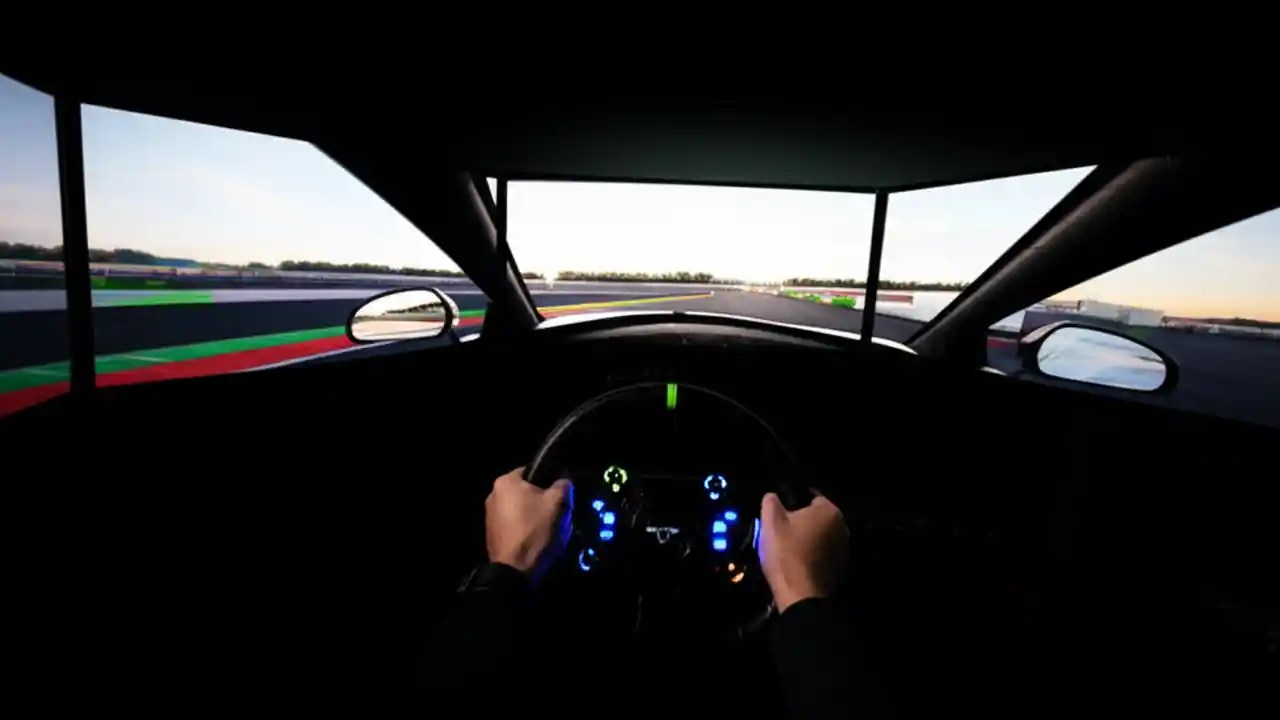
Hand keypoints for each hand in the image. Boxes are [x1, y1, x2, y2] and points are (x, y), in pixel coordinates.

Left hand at [485, 467, 573, 581]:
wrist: (515, 570)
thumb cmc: (535, 530)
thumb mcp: (558, 503)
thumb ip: (564, 486)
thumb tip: (564, 483)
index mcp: (506, 482)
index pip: (533, 471)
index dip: (550, 482)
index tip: (561, 496)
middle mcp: (493, 495)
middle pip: (528, 493)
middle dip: (544, 503)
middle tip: (558, 515)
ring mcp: (491, 516)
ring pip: (523, 511)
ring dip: (537, 518)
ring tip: (550, 531)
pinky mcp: (493, 534)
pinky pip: (516, 526)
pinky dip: (527, 530)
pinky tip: (537, 541)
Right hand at [757, 492, 848, 612]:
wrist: (800, 595)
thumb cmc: (786, 552)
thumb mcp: (771, 522)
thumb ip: (771, 502)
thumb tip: (773, 497)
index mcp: (829, 511)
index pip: (810, 498)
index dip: (792, 505)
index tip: (779, 518)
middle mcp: (842, 527)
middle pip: (816, 519)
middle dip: (802, 523)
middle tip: (782, 534)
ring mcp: (843, 549)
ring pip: (820, 537)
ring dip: (808, 540)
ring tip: (788, 551)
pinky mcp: (840, 568)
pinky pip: (823, 554)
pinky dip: (813, 556)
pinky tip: (798, 564)